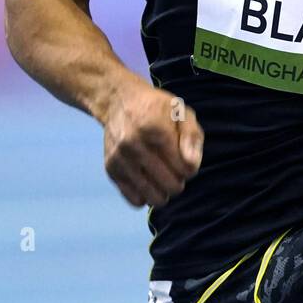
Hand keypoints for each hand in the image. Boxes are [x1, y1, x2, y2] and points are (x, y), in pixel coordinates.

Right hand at [101, 76, 203, 207]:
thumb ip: (192, 137)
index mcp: (155, 130)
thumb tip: (191, 165)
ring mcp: (120, 159)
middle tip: (174, 168)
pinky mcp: (111, 169)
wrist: (119, 101)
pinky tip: (148, 181)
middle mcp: (134, 146)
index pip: (185, 169)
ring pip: (154, 198)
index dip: (191, 167)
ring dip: (163, 191)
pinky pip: (135, 200)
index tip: (185, 158)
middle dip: (179, 180)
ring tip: (162, 176)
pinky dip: (146, 196)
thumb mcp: (181, 112)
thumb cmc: (157, 109)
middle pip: (171, 186)